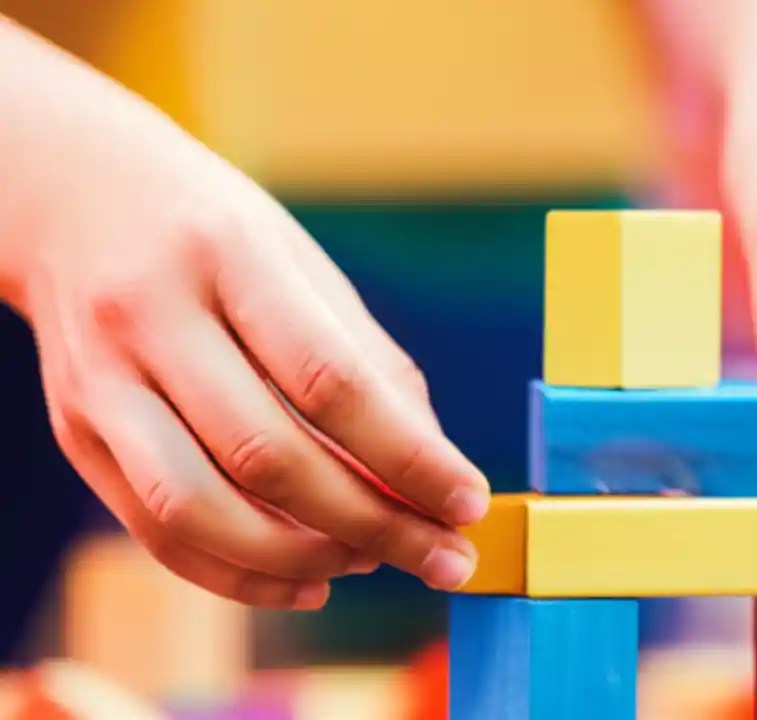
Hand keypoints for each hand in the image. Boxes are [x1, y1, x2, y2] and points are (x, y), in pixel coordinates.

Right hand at [0, 26, 488, 606]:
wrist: (75, 199)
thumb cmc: (219, 237)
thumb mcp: (303, 264)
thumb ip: (370, 364)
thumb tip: (435, 470)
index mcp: (228, 256)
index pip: (329, 380)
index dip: (408, 457)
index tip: (468, 502)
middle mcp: (150, 316)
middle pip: (267, 455)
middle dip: (373, 524)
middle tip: (444, 557)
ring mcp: (100, 382)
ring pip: (198, 510)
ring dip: (302, 559)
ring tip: (374, 562)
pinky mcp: (76, 435)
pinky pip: (157, 533)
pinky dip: (239, 575)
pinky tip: (307, 581)